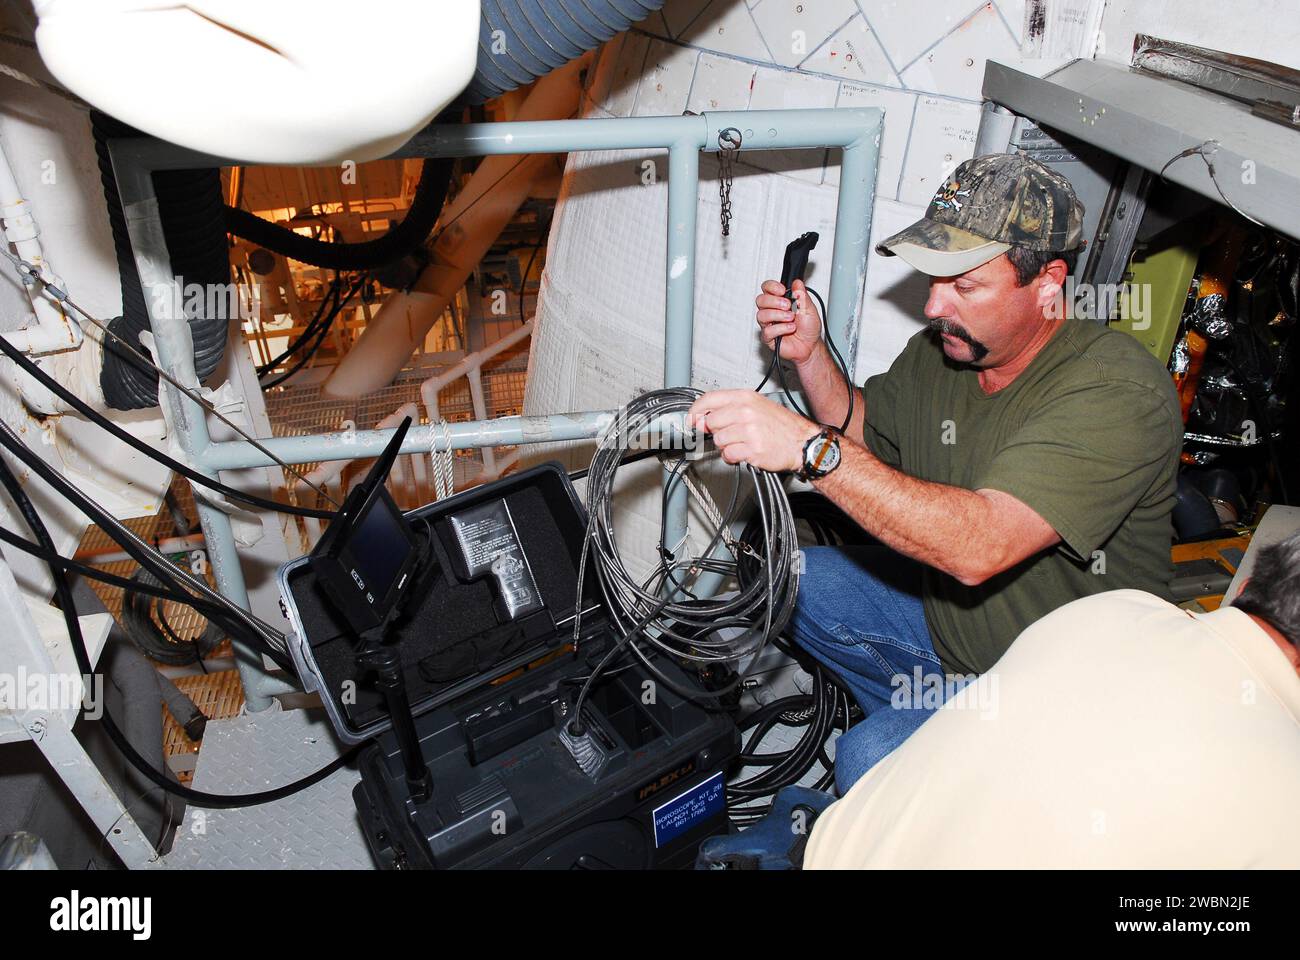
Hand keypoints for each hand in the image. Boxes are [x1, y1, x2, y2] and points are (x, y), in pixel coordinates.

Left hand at [687, 390, 819, 472]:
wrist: (802, 442)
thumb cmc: (780, 426)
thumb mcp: (756, 407)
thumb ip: (728, 410)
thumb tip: (701, 419)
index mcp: (745, 397)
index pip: (709, 399)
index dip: (695, 411)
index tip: (691, 420)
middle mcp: (746, 411)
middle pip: (711, 422)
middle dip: (716, 432)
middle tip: (730, 435)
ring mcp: (749, 429)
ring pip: (719, 440)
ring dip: (726, 446)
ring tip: (742, 443)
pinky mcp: (752, 448)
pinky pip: (728, 454)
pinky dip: (734, 457)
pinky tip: (745, 452)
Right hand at [755, 278, 821, 364]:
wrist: (810, 346)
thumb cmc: (809, 328)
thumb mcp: (809, 308)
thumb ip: (802, 295)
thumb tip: (797, 282)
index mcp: (780, 301)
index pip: (767, 288)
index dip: (771, 287)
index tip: (782, 290)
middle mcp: (772, 311)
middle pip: (760, 300)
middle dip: (775, 301)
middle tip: (788, 306)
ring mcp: (769, 324)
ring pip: (761, 315)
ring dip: (778, 315)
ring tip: (791, 318)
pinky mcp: (768, 337)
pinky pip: (767, 331)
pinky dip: (781, 329)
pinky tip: (790, 328)